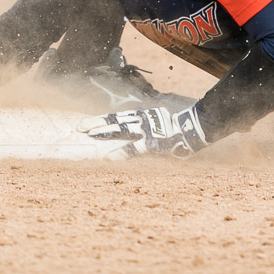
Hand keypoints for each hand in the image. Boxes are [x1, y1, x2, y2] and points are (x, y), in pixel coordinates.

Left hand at [82, 104, 208, 157]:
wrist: (193, 129)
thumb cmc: (174, 127)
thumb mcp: (156, 120)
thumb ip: (142, 123)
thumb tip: (127, 128)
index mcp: (141, 115)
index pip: (115, 117)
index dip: (99, 120)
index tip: (84, 124)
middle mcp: (141, 120)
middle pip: (114, 121)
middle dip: (96, 124)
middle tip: (80, 128)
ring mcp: (147, 130)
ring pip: (122, 129)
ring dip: (105, 132)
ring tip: (91, 135)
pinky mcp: (153, 142)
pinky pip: (134, 148)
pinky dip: (121, 153)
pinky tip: (110, 158)